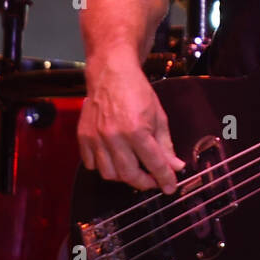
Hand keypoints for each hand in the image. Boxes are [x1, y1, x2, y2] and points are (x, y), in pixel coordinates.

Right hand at [77, 60, 186, 193]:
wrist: (111, 73)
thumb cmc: (137, 91)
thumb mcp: (158, 116)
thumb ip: (166, 145)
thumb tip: (175, 166)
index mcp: (136, 129)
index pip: (154, 163)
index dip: (164, 178)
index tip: (170, 186)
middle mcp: (114, 136)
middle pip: (129, 174)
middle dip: (145, 183)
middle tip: (153, 181)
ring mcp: (96, 137)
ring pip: (109, 173)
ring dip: (124, 177)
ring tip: (135, 170)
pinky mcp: (84, 136)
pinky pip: (91, 164)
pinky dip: (103, 167)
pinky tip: (115, 160)